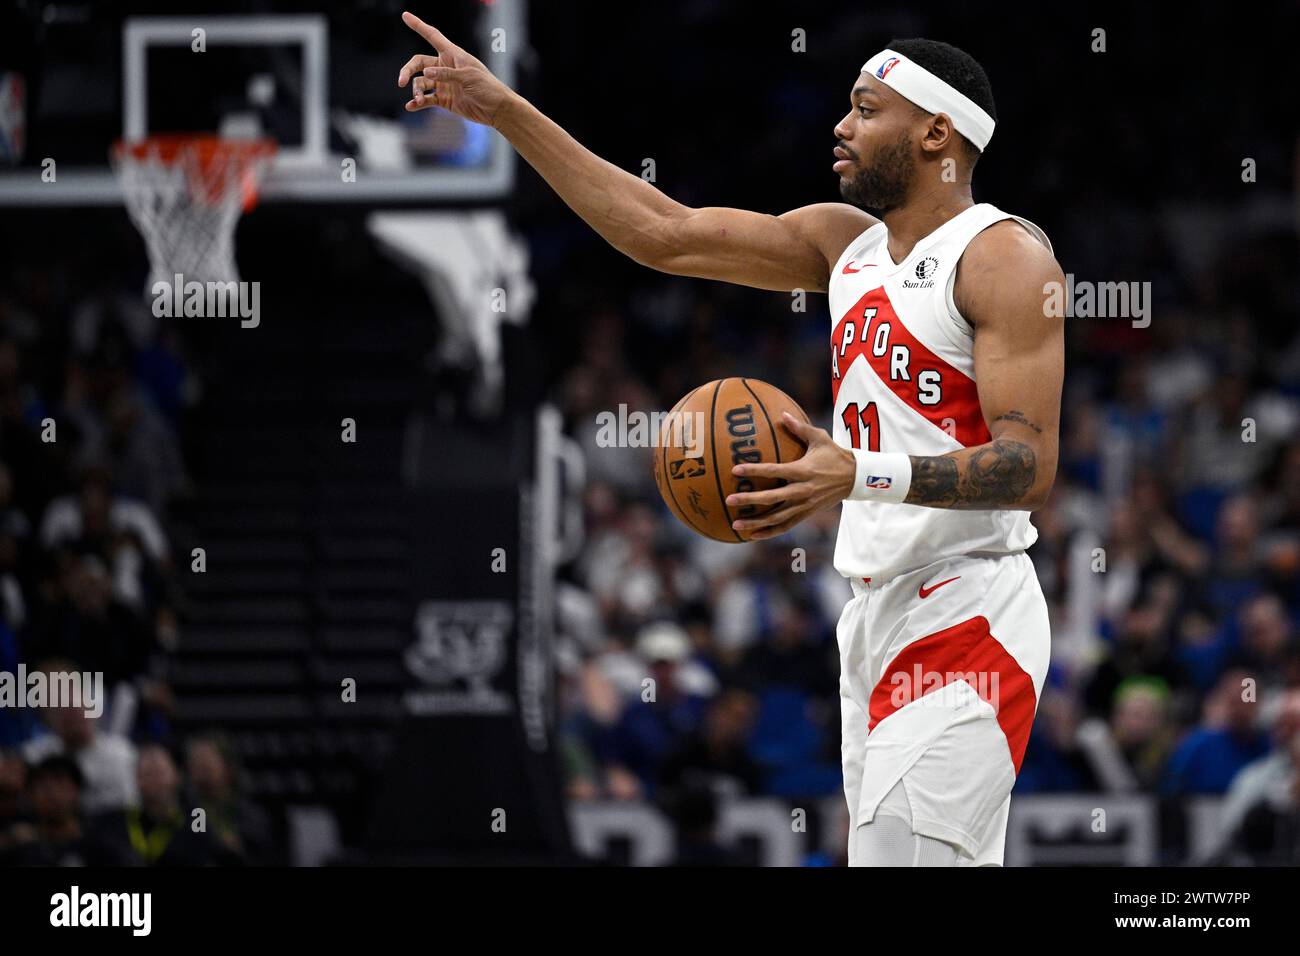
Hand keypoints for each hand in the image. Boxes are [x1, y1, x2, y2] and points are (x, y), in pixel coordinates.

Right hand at [397, 11, 512, 126]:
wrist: (496, 110)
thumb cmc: (487, 88)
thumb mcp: (469, 77)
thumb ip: (447, 74)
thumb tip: (426, 73)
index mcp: (452, 55)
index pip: (432, 36)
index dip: (419, 26)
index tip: (405, 16)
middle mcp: (445, 67)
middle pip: (418, 63)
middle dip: (408, 70)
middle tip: (401, 81)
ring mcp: (443, 84)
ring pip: (421, 83)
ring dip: (416, 91)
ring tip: (418, 100)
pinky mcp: (444, 99)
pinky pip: (426, 99)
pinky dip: (418, 103)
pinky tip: (411, 107)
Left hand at [726, 413, 855, 539]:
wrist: (855, 478)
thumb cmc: (834, 455)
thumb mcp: (819, 438)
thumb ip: (799, 427)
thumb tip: (782, 413)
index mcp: (803, 470)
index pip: (774, 470)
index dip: (755, 470)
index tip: (735, 470)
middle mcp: (802, 490)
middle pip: (772, 498)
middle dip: (749, 499)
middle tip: (729, 500)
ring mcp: (804, 505)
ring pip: (777, 518)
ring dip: (756, 522)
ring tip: (735, 524)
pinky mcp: (806, 514)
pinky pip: (785, 526)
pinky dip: (769, 532)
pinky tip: (752, 535)